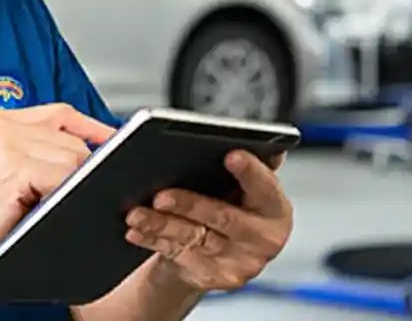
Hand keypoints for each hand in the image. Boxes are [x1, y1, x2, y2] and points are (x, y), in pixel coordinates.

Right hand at [0, 103, 116, 276]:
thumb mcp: (9, 170)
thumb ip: (41, 151)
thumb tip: (94, 150)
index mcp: (3, 120)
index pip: (62, 113)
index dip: (92, 128)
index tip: (112, 141)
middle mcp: (4, 126)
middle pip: (74, 142)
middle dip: (79, 172)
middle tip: (58, 197)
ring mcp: (8, 144)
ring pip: (74, 161)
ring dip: (67, 189)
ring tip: (38, 204)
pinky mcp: (13, 167)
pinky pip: (64, 179)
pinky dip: (60, 199)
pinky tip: (36, 209)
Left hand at [123, 150, 291, 291]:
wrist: (215, 254)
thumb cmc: (226, 205)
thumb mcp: (239, 186)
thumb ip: (243, 164)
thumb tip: (237, 134)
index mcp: (274, 207)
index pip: (266, 187)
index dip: (250, 172)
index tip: (230, 155)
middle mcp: (263, 238)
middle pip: (224, 218)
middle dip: (190, 205)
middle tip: (161, 195)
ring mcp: (239, 262)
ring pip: (195, 238)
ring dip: (161, 225)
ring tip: (136, 213)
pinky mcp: (213, 277)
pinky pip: (178, 255)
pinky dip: (153, 240)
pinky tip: (137, 230)